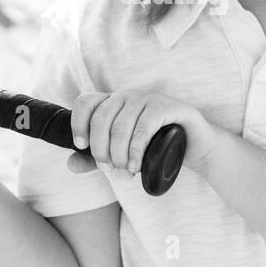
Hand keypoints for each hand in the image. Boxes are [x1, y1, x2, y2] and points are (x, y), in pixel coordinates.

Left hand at [65, 89, 220, 179]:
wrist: (195, 147)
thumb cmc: (156, 148)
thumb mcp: (122, 155)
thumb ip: (96, 160)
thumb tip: (70, 165)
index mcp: (114, 103)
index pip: (86, 102)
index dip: (78, 123)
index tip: (81, 146)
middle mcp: (128, 96)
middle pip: (101, 118)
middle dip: (101, 149)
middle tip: (110, 168)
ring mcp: (149, 99)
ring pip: (121, 125)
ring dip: (118, 154)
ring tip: (126, 170)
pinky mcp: (168, 106)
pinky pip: (144, 127)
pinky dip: (136, 150)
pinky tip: (137, 164)